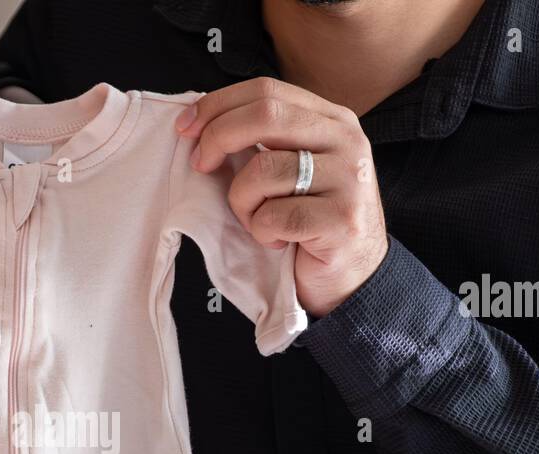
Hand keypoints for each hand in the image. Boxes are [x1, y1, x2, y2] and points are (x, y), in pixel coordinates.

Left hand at [177, 77, 389, 315]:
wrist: (353, 277)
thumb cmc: (310, 223)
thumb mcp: (291, 170)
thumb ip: (264, 141)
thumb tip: (201, 122)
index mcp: (331, 120)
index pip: (267, 90)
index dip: (218, 105)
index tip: (186, 127)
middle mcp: (346, 141)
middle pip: (265, 115)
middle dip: (218, 138)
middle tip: (201, 165)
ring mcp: (348, 179)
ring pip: (262, 170)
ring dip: (243, 203)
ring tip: (259, 222)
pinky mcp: (341, 220)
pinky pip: (273, 217)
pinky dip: (261, 233)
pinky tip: (279, 241)